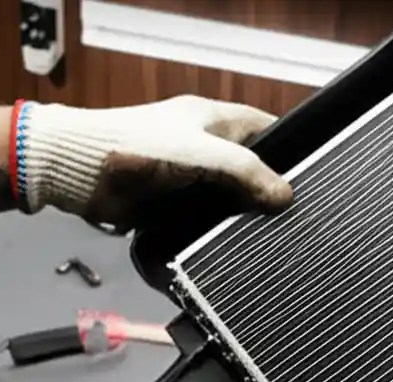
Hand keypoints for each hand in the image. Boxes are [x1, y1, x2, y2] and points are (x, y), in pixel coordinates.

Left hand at [13, 96, 291, 224]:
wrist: (80, 170)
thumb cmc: (141, 149)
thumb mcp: (203, 155)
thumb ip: (246, 173)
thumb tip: (286, 198)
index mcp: (214, 121)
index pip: (264, 128)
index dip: (288, 148)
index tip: (311, 176)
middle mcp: (204, 147)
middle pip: (249, 168)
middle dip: (268, 189)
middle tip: (296, 217)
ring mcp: (187, 178)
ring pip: (228, 198)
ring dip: (243, 216)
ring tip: (276, 238)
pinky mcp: (171, 207)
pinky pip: (204, 220)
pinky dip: (217, 232)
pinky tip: (238, 249)